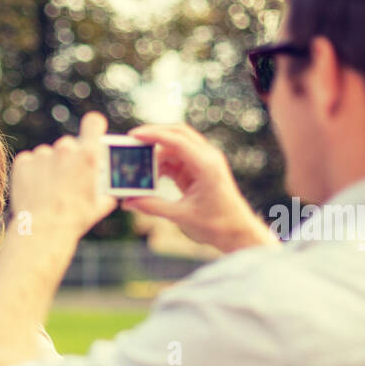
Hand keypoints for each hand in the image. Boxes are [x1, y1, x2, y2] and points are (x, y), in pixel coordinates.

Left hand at [9, 112, 118, 242]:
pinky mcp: (23, 162)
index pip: (93, 122)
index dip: (92, 127)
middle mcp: (66, 149)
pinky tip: (34, 189)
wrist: (43, 231)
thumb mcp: (100, 206)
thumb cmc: (75, 220)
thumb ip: (106, 190)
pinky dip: (31, 172)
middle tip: (65, 181)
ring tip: (48, 190)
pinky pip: (29, 162)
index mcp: (88, 156)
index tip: (91, 132)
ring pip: (47, 155)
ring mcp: (42, 155)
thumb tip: (111, 189)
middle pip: (68, 146)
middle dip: (68, 160)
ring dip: (48, 167)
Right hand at [120, 123, 274, 252]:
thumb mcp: (182, 216)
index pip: (178, 140)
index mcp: (207, 165)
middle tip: (132, 141)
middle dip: (154, 135)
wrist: (236, 231)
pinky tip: (149, 176)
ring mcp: (202, 162)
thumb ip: (153, 206)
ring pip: (175, 146)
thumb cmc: (216, 224)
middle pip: (177, 134)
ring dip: (156, 153)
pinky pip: (176, 159)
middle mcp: (207, 158)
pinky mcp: (197, 170)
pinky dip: (161, 165)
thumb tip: (128, 202)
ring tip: (137, 164)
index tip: (134, 135)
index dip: (155, 135)